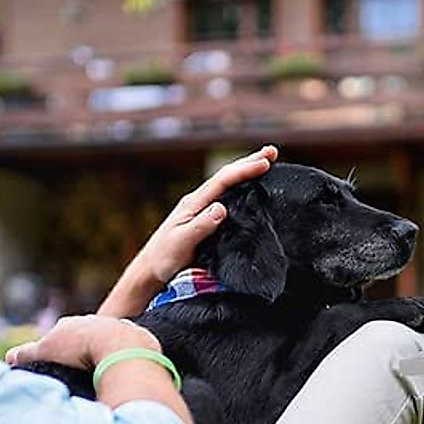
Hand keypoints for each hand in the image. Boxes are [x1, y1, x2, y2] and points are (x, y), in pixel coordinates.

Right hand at [5, 315, 158, 369]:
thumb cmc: (80, 349)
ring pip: (105, 341)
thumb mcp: (47, 352)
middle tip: (79, 371)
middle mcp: (92, 321)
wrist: (121, 346)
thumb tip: (9, 356)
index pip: (57, 337)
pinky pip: (126, 348)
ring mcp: (114, 327)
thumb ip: (27, 353)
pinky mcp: (135, 337)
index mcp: (69, 324)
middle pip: (81, 337)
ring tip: (101, 372)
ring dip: (103, 353)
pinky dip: (123, 357)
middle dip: (80, 351)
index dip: (55, 352)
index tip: (57, 365)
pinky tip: (122, 368)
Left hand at [99, 144, 277, 315]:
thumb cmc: (163, 259)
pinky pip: (227, 198)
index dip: (245, 170)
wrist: (150, 271)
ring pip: (228, 185)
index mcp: (194, 203)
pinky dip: (242, 188)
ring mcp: (202, 210)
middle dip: (250, 162)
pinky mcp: (205, 221)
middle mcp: (199, 202)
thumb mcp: (181, 243)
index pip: (223, 181)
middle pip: (227, 176)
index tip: (266, 163)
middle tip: (273, 152)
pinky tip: (251, 189)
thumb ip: (201, 225)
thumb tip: (222, 207)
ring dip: (247, 173)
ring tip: (267, 163)